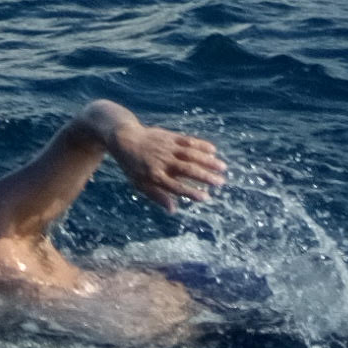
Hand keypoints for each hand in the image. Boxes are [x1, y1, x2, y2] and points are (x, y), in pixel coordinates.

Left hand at [110, 116, 224, 212]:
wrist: (125, 138)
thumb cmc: (133, 165)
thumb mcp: (139, 184)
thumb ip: (157, 196)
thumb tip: (173, 210)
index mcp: (154, 175)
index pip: (176, 187)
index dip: (191, 192)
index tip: (206, 197)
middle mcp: (163, 161)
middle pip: (187, 170)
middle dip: (205, 176)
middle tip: (221, 182)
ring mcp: (167, 148)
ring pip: (191, 154)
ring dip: (208, 161)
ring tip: (223, 167)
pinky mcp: (170, 137)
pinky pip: (188, 141)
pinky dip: (201, 145)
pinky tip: (213, 150)